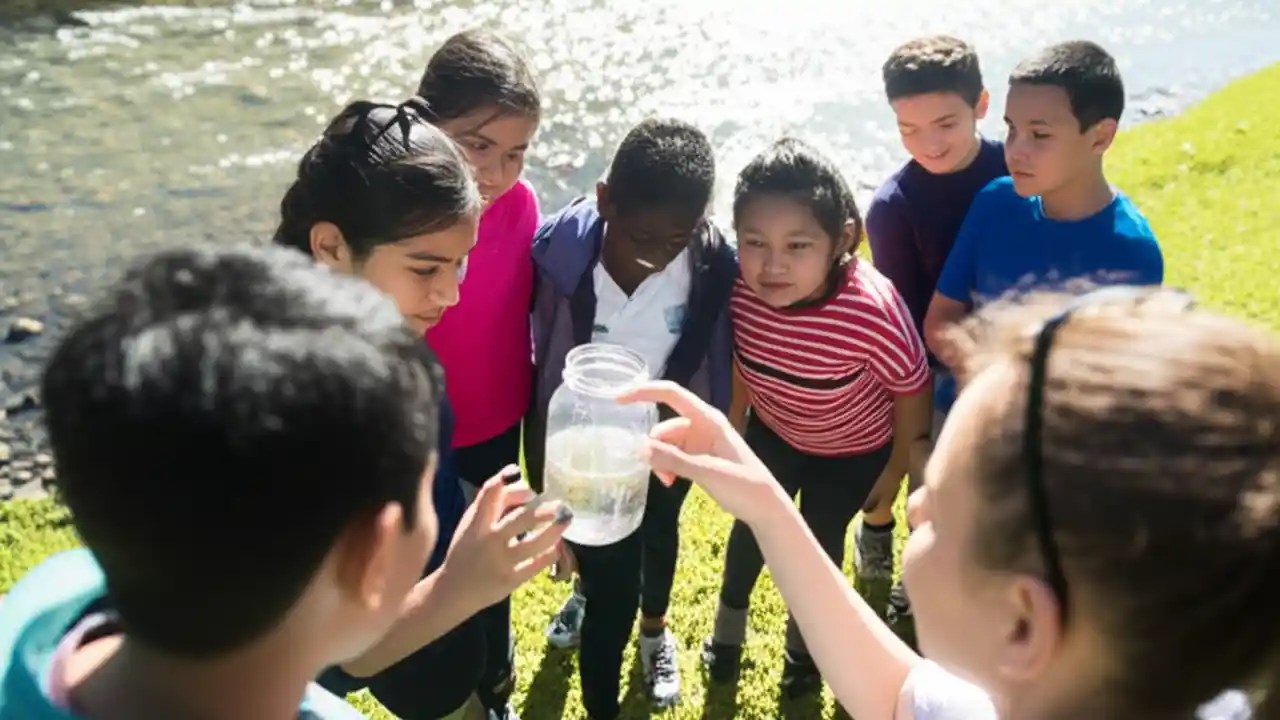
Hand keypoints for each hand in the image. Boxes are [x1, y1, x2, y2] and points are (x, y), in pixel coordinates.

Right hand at [441, 466, 570, 609]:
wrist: (454, 590)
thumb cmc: (467, 550)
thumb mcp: (472, 524)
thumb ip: (495, 505)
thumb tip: (528, 489)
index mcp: (476, 522)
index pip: (489, 494)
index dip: (503, 480)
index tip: (517, 472)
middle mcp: (489, 539)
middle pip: (521, 518)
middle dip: (545, 510)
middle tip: (561, 505)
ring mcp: (501, 561)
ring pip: (534, 543)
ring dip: (554, 530)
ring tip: (566, 520)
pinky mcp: (510, 581)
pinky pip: (536, 565)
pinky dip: (549, 554)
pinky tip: (556, 547)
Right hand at [618, 381, 788, 526]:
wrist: (765, 507)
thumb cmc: (745, 485)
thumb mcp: (708, 472)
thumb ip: (674, 460)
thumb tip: (640, 448)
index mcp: (708, 420)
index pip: (672, 394)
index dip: (645, 392)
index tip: (618, 399)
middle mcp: (702, 426)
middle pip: (663, 427)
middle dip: (654, 448)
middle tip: (662, 474)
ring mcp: (699, 442)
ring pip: (664, 444)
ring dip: (660, 461)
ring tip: (669, 482)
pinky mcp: (698, 458)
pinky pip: (671, 456)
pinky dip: (667, 467)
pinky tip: (672, 483)